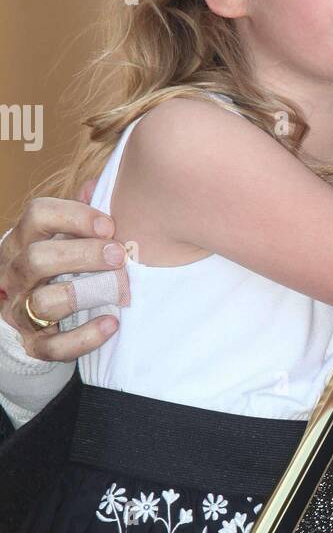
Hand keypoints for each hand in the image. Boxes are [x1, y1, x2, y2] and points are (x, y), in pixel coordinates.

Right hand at [0, 189, 125, 359]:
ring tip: (118, 289)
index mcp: (22, 241)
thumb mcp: (68, 237)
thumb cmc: (64, 265)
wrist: (45, 317)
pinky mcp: (34, 344)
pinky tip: (112, 324)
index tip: (109, 224)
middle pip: (36, 259)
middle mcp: (14, 274)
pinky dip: (85, 337)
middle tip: (118, 255)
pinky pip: (54, 346)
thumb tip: (97, 185)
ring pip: (42, 302)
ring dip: (84, 294)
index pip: (36, 215)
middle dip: (82, 255)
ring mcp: (20, 310)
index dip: (73, 216)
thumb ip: (83, 214)